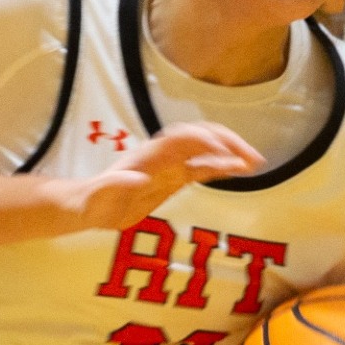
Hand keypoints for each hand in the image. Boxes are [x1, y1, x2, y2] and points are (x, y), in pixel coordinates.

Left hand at [63, 123, 261, 229]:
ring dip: (230, 152)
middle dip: (226, 142)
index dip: (204, 143)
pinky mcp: (174, 178)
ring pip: (206, 149)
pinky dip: (223, 167)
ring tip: (255, 162)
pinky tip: (240, 171)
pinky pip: (203, 167)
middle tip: (251, 157)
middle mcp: (162, 155)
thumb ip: (113, 186)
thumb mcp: (96, 199)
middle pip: (200, 136)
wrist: (88, 207)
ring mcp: (170, 165)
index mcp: (148, 155)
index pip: (182, 139)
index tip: (224, 157)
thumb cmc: (91, 203)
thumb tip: (137, 177)